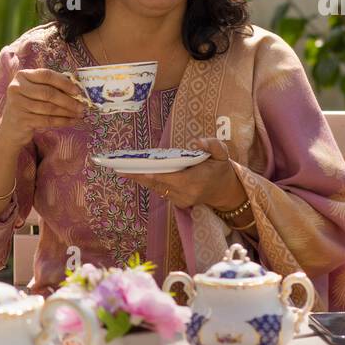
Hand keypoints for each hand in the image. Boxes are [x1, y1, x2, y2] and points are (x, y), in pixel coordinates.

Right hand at [0, 68, 86, 146]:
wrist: (11, 127)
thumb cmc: (28, 104)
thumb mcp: (35, 90)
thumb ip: (51, 85)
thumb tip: (76, 86)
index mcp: (22, 75)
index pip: (46, 75)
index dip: (63, 82)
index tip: (77, 91)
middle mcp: (16, 88)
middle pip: (48, 93)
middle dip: (68, 100)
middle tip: (82, 106)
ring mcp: (17, 104)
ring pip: (49, 108)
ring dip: (67, 112)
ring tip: (79, 114)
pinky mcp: (21, 120)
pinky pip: (47, 120)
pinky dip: (62, 121)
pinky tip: (71, 121)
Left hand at [122, 137, 246, 211]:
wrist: (224, 191)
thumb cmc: (220, 169)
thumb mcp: (222, 155)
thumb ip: (213, 145)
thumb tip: (198, 141)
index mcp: (195, 181)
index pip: (171, 179)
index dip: (154, 175)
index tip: (139, 170)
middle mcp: (185, 194)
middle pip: (158, 184)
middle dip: (139, 175)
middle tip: (119, 167)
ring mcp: (180, 200)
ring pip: (156, 188)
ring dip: (140, 179)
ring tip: (121, 169)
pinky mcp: (176, 202)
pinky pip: (159, 190)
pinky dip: (148, 182)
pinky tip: (134, 173)